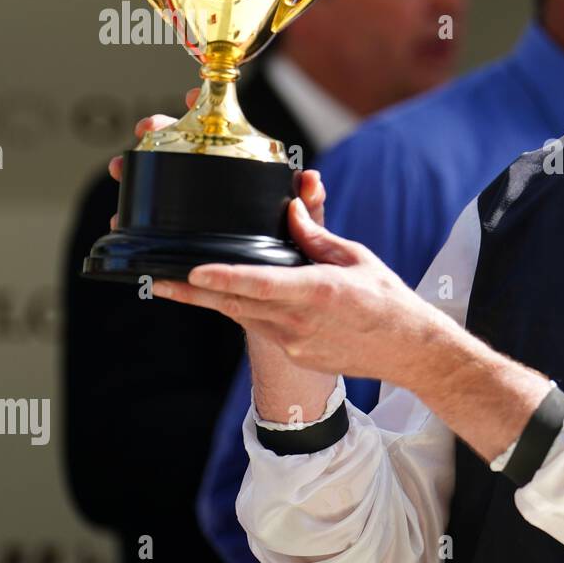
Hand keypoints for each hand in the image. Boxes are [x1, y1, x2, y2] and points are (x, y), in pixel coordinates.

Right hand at [105, 86, 324, 230]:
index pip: (226, 129)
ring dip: (136, 167)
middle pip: (184, 144)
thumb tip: (311, 179)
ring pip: (160, 178)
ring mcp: (198, 206)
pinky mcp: (184, 232)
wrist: (278, 287)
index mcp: (248, 171)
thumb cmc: (296, 250)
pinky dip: (134, 213)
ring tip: (122, 169)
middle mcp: (218, 181)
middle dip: (159, 129)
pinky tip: (121, 214)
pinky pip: (155, 217)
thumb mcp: (307, 228)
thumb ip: (311, 206)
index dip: (207, 108)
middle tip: (145, 129)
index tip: (192, 96)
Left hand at [150, 193, 448, 385]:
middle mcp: (300, 320)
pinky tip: (234, 299)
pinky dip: (246, 311)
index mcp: (317, 290)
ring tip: (182, 285)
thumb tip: (291, 208)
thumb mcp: (355, 258)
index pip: (260, 283)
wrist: (406, 349)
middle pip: (235, 303)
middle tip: (157, 280)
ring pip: (244, 316)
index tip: (193, 270)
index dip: (223, 277)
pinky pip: (261, 328)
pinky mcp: (296, 354)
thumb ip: (316, 236)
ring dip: (214, 300)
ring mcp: (295, 342)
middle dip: (193, 292)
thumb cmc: (386, 299)